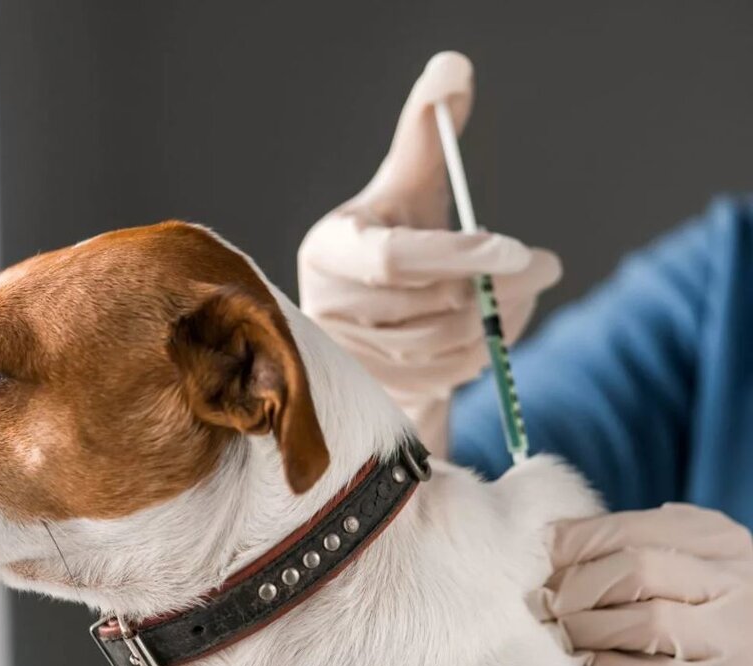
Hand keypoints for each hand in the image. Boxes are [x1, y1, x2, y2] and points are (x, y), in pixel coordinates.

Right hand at [298, 51, 559, 455]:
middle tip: (545, 266)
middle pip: (427, 307)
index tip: (522, 248)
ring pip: (442, 346)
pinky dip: (484, 354)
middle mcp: (328, 307)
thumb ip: (427, 131)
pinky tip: (496, 329)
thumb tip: (454, 67)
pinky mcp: (376, 390)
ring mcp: (350, 357)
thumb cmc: (393, 235)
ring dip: (498, 322)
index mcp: (330, 249)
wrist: (373, 314)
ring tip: (523, 293)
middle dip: (498, 288)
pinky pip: (444, 379)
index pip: (394, 258)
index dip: (459, 255)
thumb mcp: (406, 185)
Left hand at [533, 503, 752, 665]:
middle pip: (633, 570)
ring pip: (640, 622)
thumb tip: (558, 538)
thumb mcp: (695, 564)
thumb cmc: (715, 615)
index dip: (571, 544)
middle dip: (572, 588)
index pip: (627, 528)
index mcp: (720, 540)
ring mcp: (737, 638)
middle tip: (540, 604)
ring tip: (561, 635)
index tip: (541, 561)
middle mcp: (737, 582)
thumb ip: (646, 543)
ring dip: (583, 630)